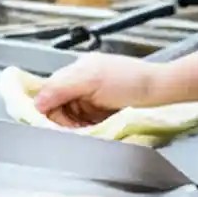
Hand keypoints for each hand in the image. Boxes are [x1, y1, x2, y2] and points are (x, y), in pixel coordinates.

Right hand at [35, 53, 165, 127]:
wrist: (161, 90)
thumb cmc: (131, 82)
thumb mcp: (91, 81)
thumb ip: (60, 88)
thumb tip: (36, 102)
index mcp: (77, 69)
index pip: (48, 89)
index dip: (47, 107)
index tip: (50, 122)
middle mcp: (82, 81)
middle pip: (57, 104)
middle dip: (63, 119)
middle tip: (75, 127)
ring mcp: (93, 95)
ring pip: (70, 115)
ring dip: (75, 125)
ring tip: (88, 127)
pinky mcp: (103, 109)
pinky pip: (84, 121)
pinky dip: (86, 126)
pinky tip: (95, 127)